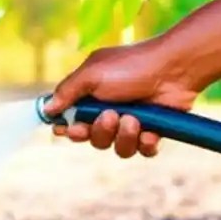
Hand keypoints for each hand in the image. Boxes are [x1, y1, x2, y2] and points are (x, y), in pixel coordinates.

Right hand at [43, 38, 199, 158]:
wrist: (174, 69)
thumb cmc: (131, 67)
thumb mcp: (91, 75)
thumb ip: (66, 92)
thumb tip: (46, 109)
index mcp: (90, 96)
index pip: (70, 120)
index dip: (68, 129)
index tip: (68, 130)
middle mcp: (108, 111)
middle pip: (92, 138)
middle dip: (98, 131)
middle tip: (109, 116)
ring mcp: (130, 123)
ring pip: (116, 148)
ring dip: (123, 136)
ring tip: (134, 119)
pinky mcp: (152, 132)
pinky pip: (142, 152)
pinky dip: (144, 143)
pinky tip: (150, 131)